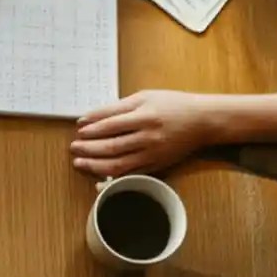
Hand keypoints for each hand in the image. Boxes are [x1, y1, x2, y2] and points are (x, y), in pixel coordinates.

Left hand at [71, 90, 221, 177]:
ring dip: (95, 165)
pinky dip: (112, 179)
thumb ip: (117, 107)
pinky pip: (130, 175)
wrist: (202, 121)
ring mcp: (153, 153)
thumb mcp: (145, 97)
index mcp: (145, 115)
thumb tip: (88, 118)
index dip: (91, 129)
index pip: (110, 124)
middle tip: (73, 148)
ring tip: (79, 162)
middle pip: (111, 146)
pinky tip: (97, 179)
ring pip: (118, 164)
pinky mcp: (156, 166)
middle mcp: (148, 136)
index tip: (78, 131)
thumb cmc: (172, 105)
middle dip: (88, 148)